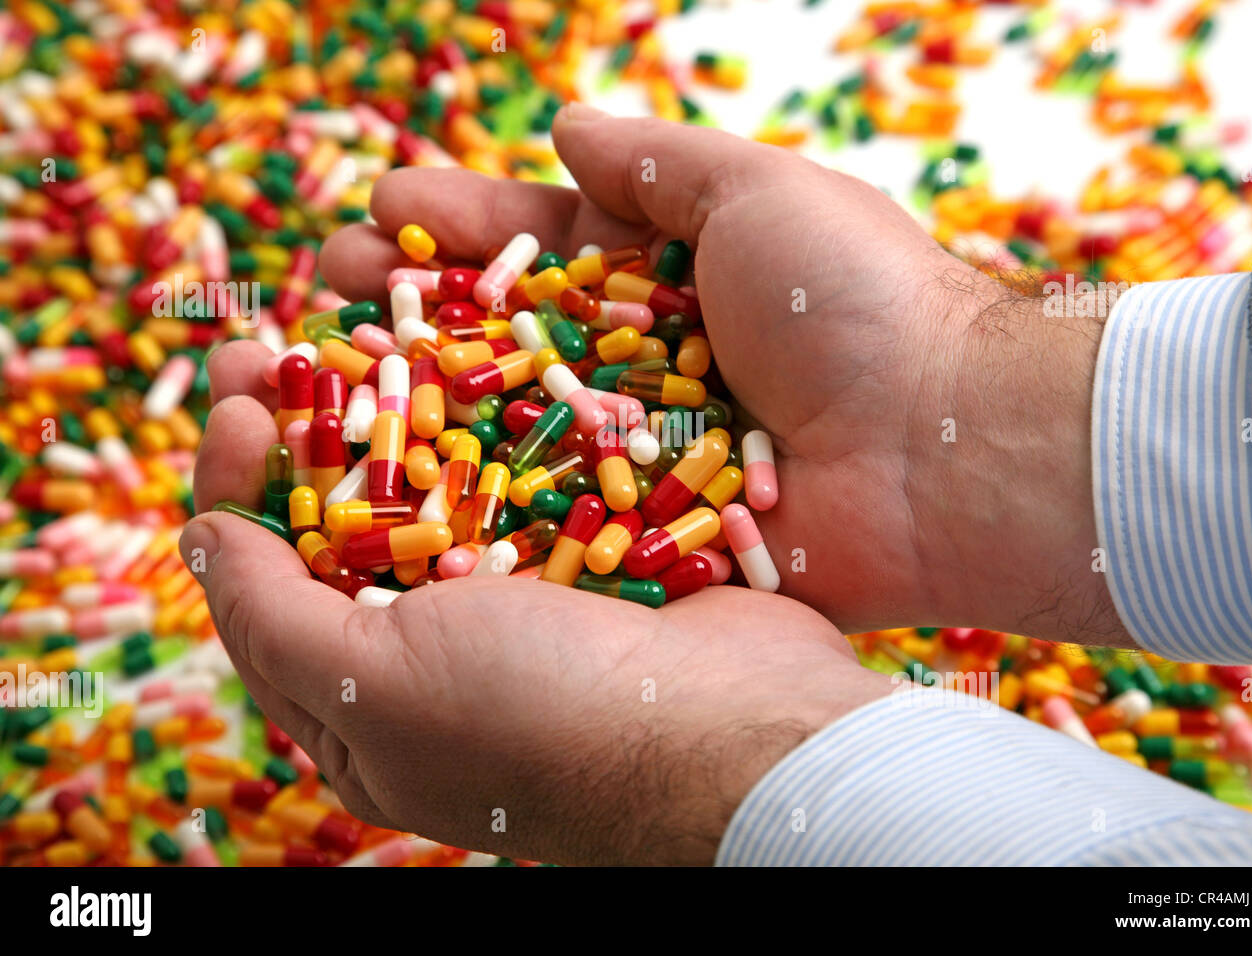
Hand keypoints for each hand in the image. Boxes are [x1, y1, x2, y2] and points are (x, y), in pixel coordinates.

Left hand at [184, 344, 889, 864]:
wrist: (730, 726)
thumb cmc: (536, 720)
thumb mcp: (371, 687)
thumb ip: (270, 614)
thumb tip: (195, 536)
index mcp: (362, 696)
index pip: (265, 580)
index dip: (238, 487)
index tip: (235, 403)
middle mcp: (432, 641)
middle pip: (341, 515)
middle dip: (301, 424)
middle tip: (271, 341)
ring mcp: (513, 585)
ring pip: (428, 473)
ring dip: (385, 396)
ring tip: (351, 311)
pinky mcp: (582, 539)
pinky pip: (516, 459)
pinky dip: (483, 399)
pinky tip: (459, 336)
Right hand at [322, 105, 1128, 644]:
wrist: (943, 452)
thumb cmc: (860, 306)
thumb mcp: (757, 194)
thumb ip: (658, 164)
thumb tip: (561, 120)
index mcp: (667, 283)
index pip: (536, 249)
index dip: (454, 229)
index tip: (373, 209)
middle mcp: (642, 371)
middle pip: (502, 339)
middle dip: (409, 314)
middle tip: (316, 294)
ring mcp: (641, 461)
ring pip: (504, 430)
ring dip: (412, 407)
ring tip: (316, 380)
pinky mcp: (649, 543)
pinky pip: (542, 521)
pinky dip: (467, 507)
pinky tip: (382, 493)